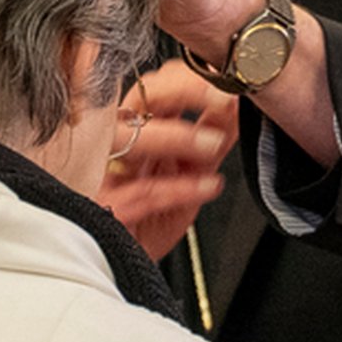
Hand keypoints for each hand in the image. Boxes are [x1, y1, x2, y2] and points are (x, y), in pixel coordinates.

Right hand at [97, 60, 241, 259]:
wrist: (120, 267)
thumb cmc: (146, 219)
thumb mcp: (185, 171)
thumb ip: (207, 135)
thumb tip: (239, 102)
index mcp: (131, 128)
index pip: (152, 85)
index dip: (186, 76)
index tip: (224, 75)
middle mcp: (112, 145)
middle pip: (137, 99)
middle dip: (184, 91)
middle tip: (225, 97)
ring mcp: (103, 175)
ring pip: (131, 140)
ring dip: (178, 137)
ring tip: (213, 143)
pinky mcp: (107, 210)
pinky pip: (141, 193)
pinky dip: (180, 188)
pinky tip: (209, 185)